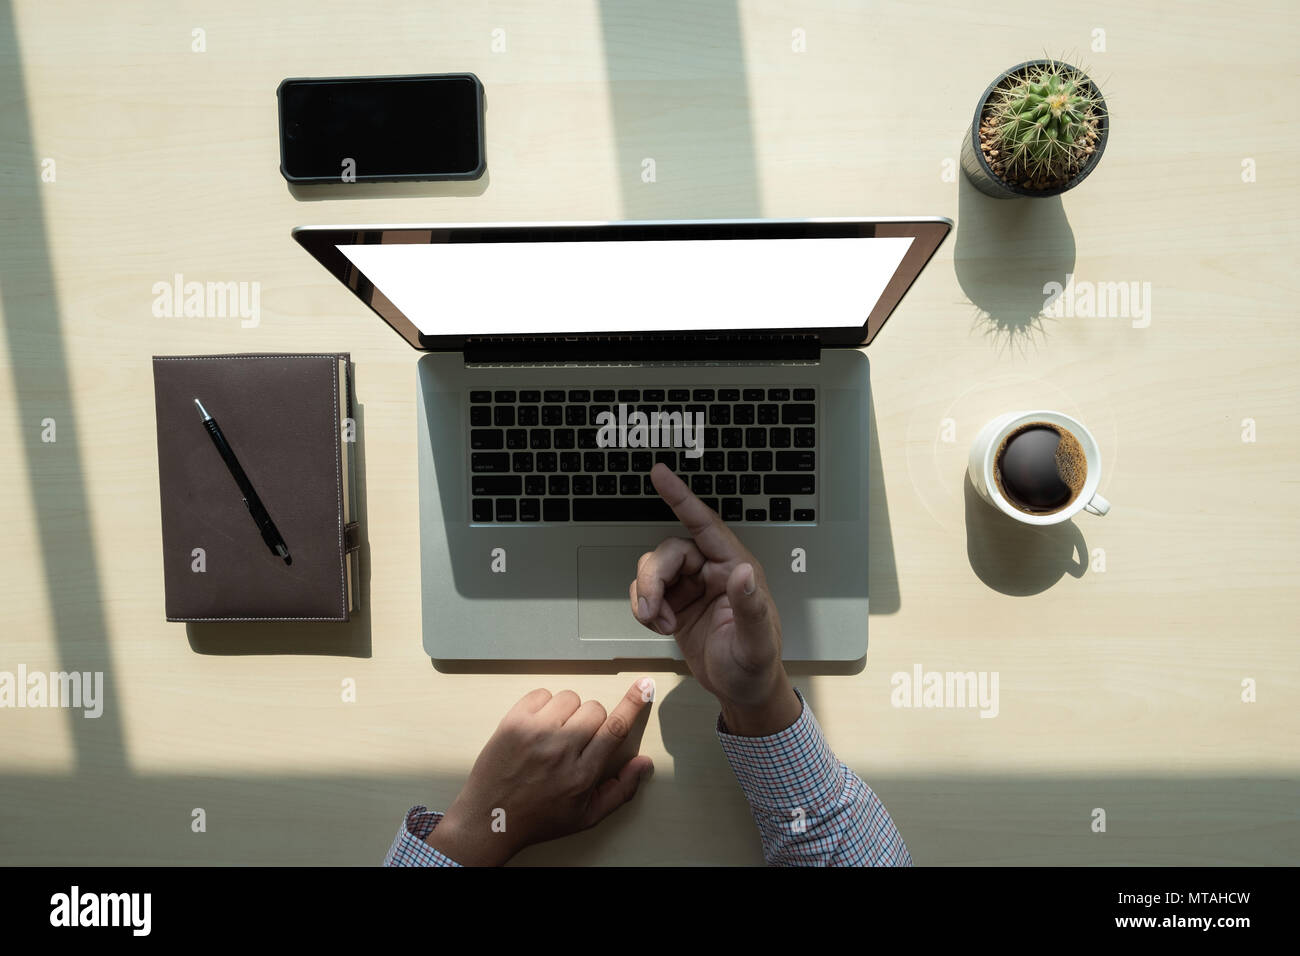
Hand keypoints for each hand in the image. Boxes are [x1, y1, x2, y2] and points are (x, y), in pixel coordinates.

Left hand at [425, 679, 654, 864]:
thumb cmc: (538, 819)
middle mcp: (560, 750)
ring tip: (554, 735)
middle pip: (594, 710)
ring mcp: (534, 733)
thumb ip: (621, 790)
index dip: (633, 704)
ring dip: (568, 712)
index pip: (615, 728)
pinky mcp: (512, 723)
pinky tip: (537, 728)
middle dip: (592, 722)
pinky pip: (541, 694)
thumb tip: (644, 763)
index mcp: (582, 774)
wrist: (490, 819)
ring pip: (569, 698)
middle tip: (576, 742)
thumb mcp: (586, 817)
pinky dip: (543, 706)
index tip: (644, 685)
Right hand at [629, 464, 801, 736]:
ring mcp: (692, 586)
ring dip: (648, 595)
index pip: (705, 524)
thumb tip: (744, 572)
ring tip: (660, 623)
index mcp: (735, 568)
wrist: (741, 692)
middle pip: (669, 552)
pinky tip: (660, 626)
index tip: (660, 473)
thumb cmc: (755, 666)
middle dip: (654, 579)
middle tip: (654, 612)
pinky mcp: (676, 602)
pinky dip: (644, 607)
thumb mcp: (756, 642)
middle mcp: (712, 571)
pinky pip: (647, 590)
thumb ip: (751, 606)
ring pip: (654, 569)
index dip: (681, 497)